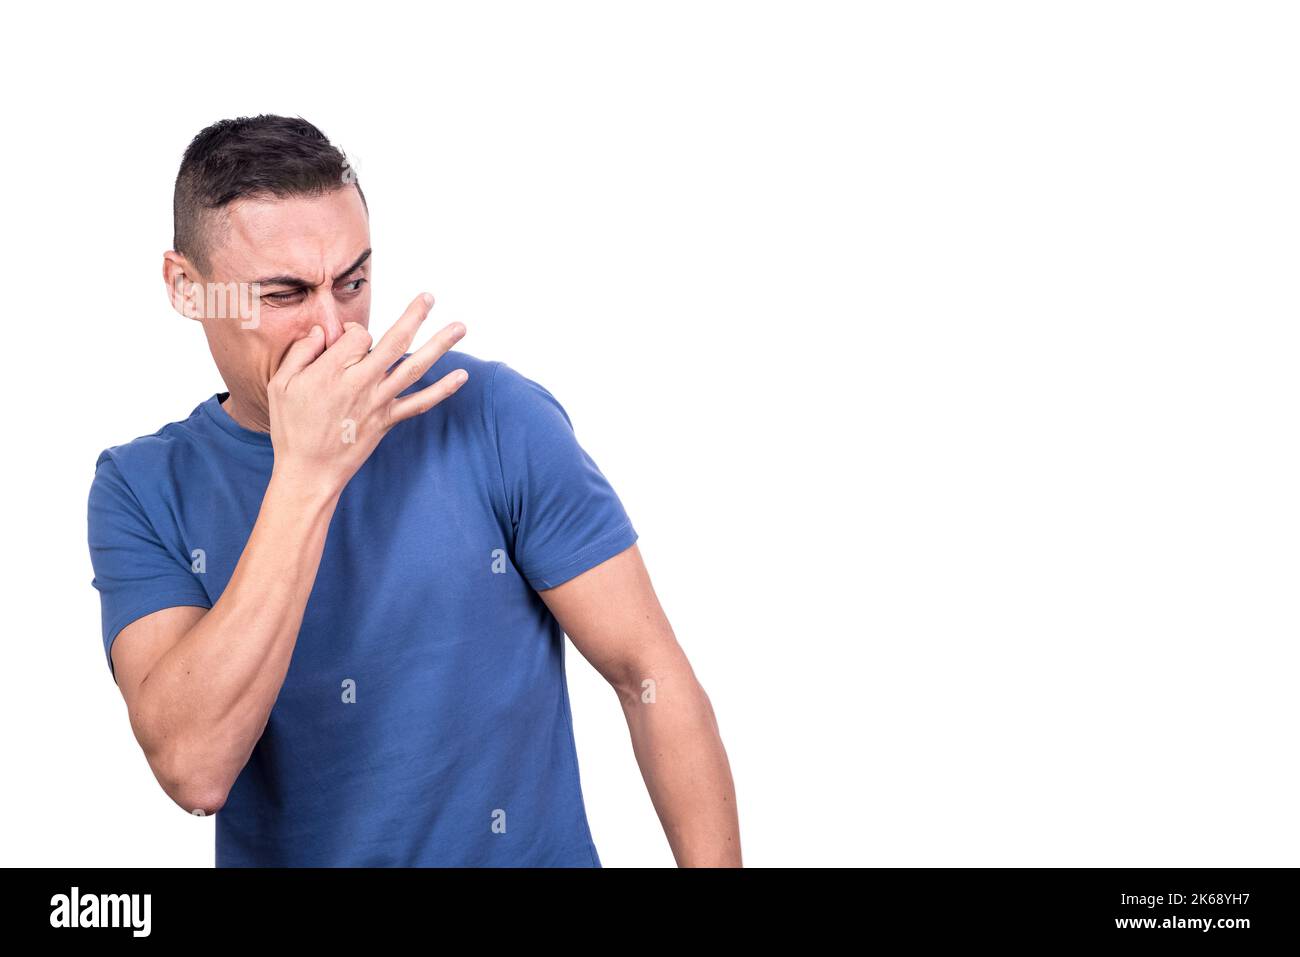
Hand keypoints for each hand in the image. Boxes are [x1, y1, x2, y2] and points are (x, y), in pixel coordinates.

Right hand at [267, 292, 466, 495]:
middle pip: (393, 342)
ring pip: (414, 368)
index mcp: (332, 371)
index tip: (345, 339)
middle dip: (414, 316)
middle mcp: (360, 384)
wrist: (310, 471)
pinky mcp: (388, 420)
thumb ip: (301, 352)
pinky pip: (420, 403)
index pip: (358, 335)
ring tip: (460, 326)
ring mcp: (378, 402)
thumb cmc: (292, 427)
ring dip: (439, 345)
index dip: (353, 331)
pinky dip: (443, 390)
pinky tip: (462, 375)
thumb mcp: (281, 384)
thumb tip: (321, 331)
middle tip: (430, 296)